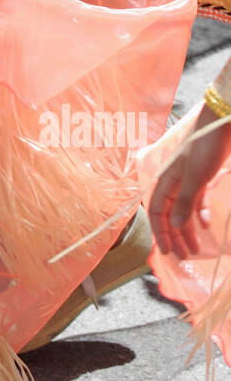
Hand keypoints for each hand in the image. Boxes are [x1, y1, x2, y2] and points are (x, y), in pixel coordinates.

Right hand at [149, 103, 230, 257]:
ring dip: (188, 229)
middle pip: (170, 214)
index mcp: (167, 181)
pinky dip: (200, 213)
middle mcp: (174, 182)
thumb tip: (176, 226)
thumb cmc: (206, 146)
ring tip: (195, 248)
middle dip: (175, 236)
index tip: (167, 252)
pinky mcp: (202, 177)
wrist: (222, 123)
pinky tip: (206, 224)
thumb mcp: (196, 176)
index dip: (160, 232)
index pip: (157, 212)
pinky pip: (196, 200)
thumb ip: (185, 201)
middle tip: (183, 257)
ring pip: (183, 210)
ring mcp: (188, 180)